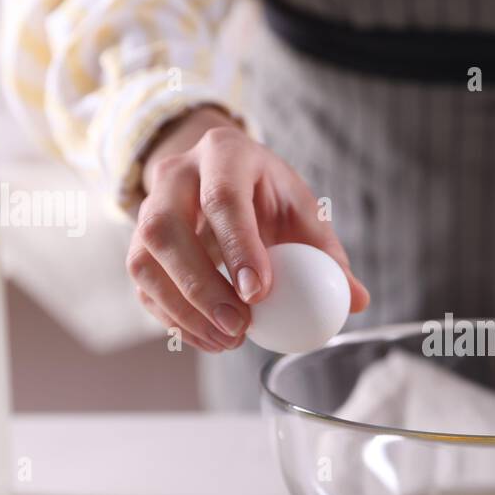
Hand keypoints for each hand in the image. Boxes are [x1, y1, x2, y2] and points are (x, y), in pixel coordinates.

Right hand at [127, 106, 369, 352]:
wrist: (222, 178)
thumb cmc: (270, 196)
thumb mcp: (303, 211)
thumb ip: (328, 255)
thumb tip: (356, 300)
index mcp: (224, 154)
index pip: (221, 198)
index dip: (237, 248)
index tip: (258, 294)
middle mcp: (175, 175)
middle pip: (166, 229)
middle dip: (201, 286)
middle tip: (239, 326)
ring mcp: (147, 207)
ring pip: (143, 260)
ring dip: (183, 310)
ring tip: (228, 339)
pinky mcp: (138, 242)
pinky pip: (142, 285)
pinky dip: (173, 319)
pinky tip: (209, 338)